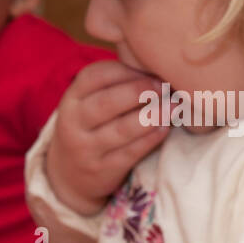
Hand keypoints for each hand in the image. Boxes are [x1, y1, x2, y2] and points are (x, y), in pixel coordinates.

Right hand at [45, 60, 169, 215]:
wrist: (69, 175)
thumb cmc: (90, 128)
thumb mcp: (88, 104)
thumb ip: (114, 85)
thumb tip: (155, 67)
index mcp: (72, 99)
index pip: (95, 76)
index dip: (125, 70)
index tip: (150, 69)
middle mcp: (74, 122)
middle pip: (107, 102)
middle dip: (139, 91)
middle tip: (164, 86)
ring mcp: (86, 148)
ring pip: (122, 129)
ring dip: (152, 115)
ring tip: (174, 106)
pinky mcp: (103, 170)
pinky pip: (131, 152)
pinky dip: (151, 139)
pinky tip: (165, 128)